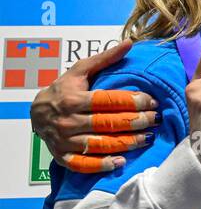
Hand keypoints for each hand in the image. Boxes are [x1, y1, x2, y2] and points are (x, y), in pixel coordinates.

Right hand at [29, 40, 158, 172]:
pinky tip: (121, 162)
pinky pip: (83, 164)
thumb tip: (130, 43)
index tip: (153, 101)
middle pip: (109, 123)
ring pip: (101, 144)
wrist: (35, 112)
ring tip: (148, 138)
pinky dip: (101, 165)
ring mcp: (65, 141)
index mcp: (74, 99)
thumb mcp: (80, 71)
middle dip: (136, 122)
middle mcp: (69, 121)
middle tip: (156, 119)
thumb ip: (105, 59)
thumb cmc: (63, 90)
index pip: (109, 101)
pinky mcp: (63, 156)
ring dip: (127, 143)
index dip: (134, 101)